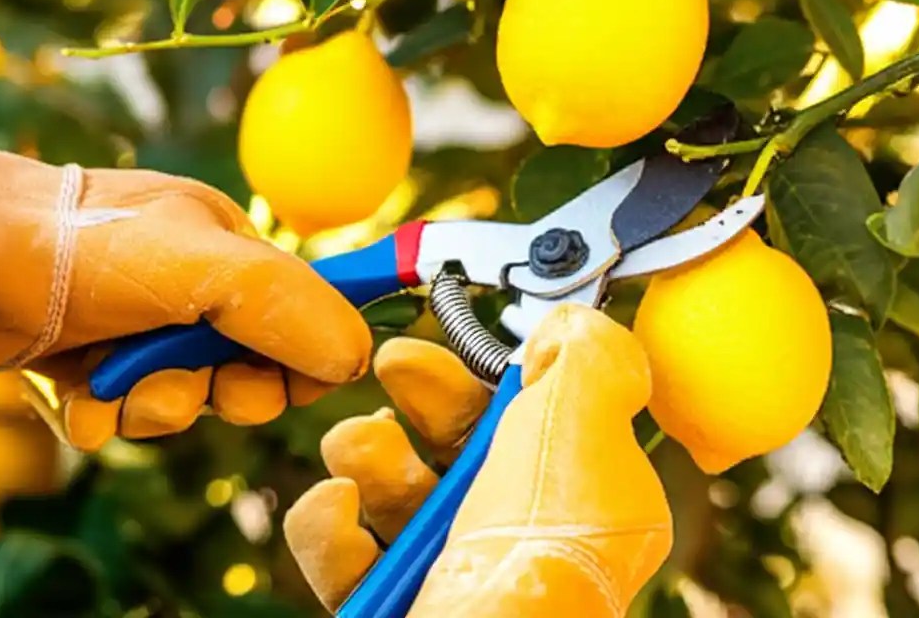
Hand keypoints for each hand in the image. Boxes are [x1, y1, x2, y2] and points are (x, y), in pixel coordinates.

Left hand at [0, 142, 370, 449]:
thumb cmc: (79, 242)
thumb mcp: (205, 262)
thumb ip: (289, 305)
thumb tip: (354, 356)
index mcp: (226, 246)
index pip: (303, 307)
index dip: (310, 350)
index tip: (307, 378)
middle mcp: (184, 288)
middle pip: (248, 369)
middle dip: (227, 390)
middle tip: (206, 384)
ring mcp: (132, 329)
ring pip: (185, 402)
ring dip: (158, 405)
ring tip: (118, 382)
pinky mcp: (83, 367)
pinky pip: (122, 418)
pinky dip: (104, 416)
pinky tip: (79, 394)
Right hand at [285, 304, 672, 616]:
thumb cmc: (540, 547)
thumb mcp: (586, 419)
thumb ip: (587, 357)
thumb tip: (570, 328)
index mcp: (586, 494)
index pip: (530, 416)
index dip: (481, 375)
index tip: (443, 344)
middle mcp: (524, 535)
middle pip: (456, 447)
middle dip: (416, 399)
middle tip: (391, 368)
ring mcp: (461, 574)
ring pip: (397, 496)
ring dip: (367, 456)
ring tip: (357, 450)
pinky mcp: (401, 607)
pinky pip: (351, 558)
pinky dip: (331, 528)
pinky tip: (337, 508)